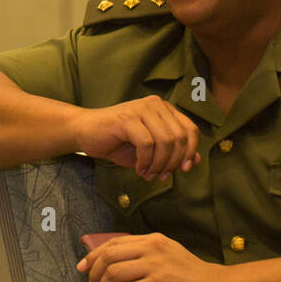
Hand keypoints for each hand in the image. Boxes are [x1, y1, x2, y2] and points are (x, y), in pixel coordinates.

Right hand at [71, 96, 200, 180]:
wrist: (85, 132)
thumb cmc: (118, 142)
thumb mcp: (150, 152)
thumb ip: (173, 154)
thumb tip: (195, 161)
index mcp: (164, 109)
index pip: (190, 130)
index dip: (190, 152)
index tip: (183, 170)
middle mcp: (155, 105)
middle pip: (179, 137)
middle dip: (173, 162)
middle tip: (160, 176)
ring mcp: (141, 109)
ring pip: (165, 141)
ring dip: (159, 164)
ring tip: (148, 174)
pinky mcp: (127, 118)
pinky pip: (146, 144)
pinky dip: (145, 162)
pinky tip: (138, 168)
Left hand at [76, 232, 224, 281]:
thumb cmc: (194, 279)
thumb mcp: (168, 256)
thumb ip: (146, 257)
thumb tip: (117, 271)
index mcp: (153, 240)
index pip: (114, 243)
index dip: (94, 255)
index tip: (83, 267)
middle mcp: (152, 248)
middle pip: (108, 256)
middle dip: (93, 274)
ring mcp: (155, 265)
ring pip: (113, 273)